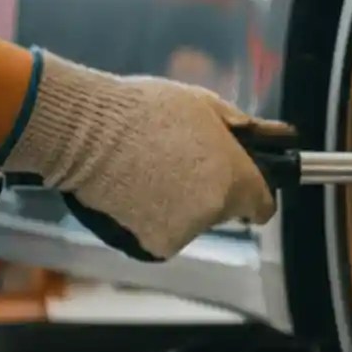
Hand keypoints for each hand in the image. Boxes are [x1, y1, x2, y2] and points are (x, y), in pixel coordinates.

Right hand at [0, 50, 286, 260]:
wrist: (84, 132)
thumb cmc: (142, 111)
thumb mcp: (203, 104)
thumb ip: (241, 127)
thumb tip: (266, 137)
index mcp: (234, 179)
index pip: (263, 206)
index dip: (255, 195)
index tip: (245, 187)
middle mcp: (213, 212)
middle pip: (222, 211)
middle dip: (209, 192)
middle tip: (178, 164)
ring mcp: (181, 233)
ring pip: (190, 223)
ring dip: (177, 205)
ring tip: (148, 172)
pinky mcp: (149, 247)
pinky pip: (159, 234)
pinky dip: (149, 219)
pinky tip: (132, 190)